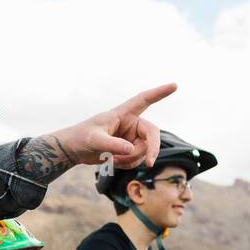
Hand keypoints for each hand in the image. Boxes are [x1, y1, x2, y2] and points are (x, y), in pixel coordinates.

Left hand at [57, 84, 176, 171]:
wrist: (74, 150)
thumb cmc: (81, 138)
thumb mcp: (94, 140)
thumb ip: (112, 144)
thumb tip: (131, 149)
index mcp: (123, 113)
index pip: (144, 100)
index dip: (159, 93)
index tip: (174, 85)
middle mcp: (131, 123)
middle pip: (152, 134)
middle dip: (151, 149)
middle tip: (149, 163)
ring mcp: (131, 137)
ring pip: (144, 151)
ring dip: (131, 160)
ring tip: (112, 161)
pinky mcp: (129, 150)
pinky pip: (137, 160)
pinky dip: (127, 165)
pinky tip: (113, 163)